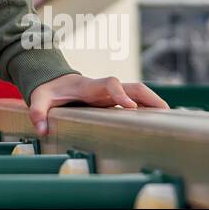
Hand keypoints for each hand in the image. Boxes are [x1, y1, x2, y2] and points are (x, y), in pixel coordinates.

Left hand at [27, 74, 168, 135]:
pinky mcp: (115, 100)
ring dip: (154, 103)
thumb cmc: (48, 90)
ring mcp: (112, 93)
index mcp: (89, 86)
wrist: (53, 80)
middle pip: (133, 86)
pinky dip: (150, 108)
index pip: (109, 84)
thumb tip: (41, 129)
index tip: (130, 107)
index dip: (120, 94)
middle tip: (164, 113)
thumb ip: (38, 112)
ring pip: (139, 92)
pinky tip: (161, 121)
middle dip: (149, 97)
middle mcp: (104, 87)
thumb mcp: (39, 98)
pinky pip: (137, 101)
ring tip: (170, 120)